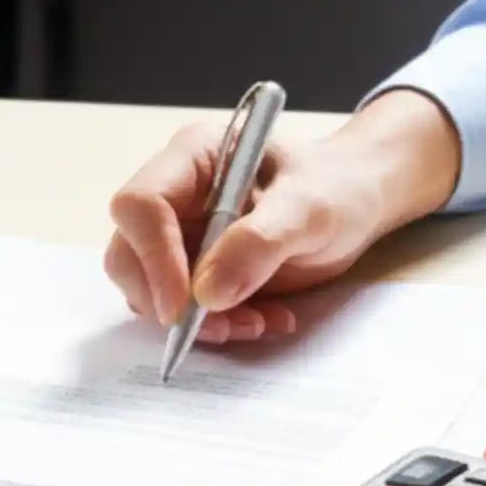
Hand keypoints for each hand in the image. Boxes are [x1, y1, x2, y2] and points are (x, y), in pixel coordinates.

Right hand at [104, 89, 459, 342]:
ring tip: (258, 321)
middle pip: (128, 253)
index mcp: (193, 158)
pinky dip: (217, 327)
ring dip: (196, 321)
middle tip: (222, 326)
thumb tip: (207, 294)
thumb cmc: (336, 187)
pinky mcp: (192, 271)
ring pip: (148, 290)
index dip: (152, 257)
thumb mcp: (311, 209)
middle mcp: (174, 195)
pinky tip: (263, 319)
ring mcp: (179, 235)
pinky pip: (181, 310)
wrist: (357, 201)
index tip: (184, 306)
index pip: (141, 204)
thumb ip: (260, 243)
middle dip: (168, 300)